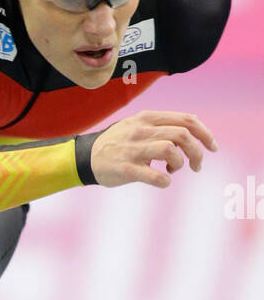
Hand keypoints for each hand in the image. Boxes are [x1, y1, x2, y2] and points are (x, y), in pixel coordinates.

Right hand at [91, 110, 217, 188]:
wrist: (86, 157)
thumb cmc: (117, 143)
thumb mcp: (138, 125)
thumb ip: (162, 125)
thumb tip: (191, 131)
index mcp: (148, 118)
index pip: (187, 119)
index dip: (205, 133)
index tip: (212, 147)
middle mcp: (142, 131)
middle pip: (183, 135)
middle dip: (197, 152)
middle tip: (197, 165)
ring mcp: (133, 150)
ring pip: (170, 150)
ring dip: (180, 164)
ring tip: (173, 170)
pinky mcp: (126, 169)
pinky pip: (154, 176)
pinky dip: (165, 181)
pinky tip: (163, 181)